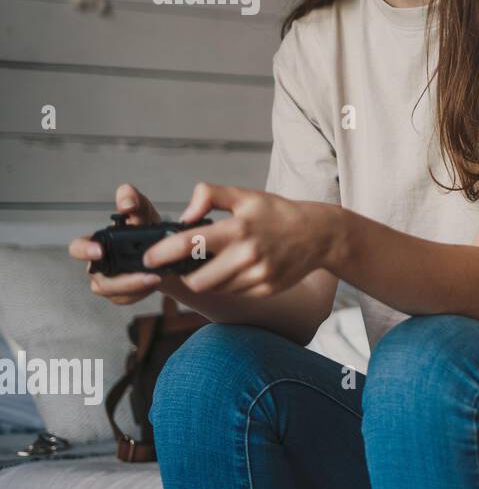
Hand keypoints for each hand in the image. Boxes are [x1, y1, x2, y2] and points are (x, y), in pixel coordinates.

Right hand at [68, 183, 163, 304]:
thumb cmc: (145, 228)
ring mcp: (109, 282)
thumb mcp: (143, 213)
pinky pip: (127, 298)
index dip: (84, 250)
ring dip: (135, 287)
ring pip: (113, 292)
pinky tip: (155, 282)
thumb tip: (126, 201)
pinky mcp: (122, 294)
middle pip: (99, 280)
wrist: (165, 248)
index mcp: (98, 244)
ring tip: (157, 277)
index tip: (99, 250)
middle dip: (121, 281)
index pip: (78, 248)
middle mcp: (99, 265)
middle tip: (147, 276)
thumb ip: (134, 202)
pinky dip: (141, 293)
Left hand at [140, 182, 335, 297]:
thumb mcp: (246, 195)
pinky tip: (238, 269)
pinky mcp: (266, 289)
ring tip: (215, 264)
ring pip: (215, 289)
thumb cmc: (278, 213)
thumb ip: (210, 196)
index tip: (148, 258)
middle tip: (182, 267)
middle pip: (197, 280)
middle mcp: (247, 255)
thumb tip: (185, 216)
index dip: (162, 254)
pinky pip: (234, 293)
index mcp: (238, 228)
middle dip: (185, 276)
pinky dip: (229, 284)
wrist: (319, 235)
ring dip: (207, 280)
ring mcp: (258, 275)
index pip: (189, 244)